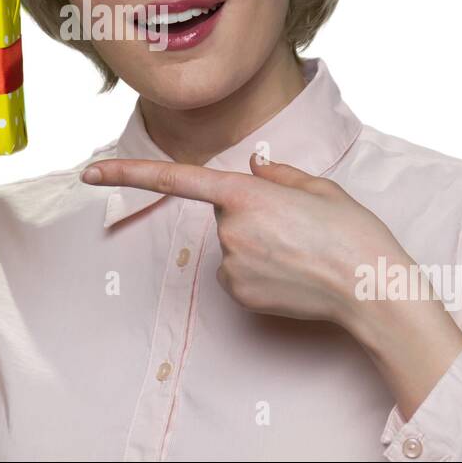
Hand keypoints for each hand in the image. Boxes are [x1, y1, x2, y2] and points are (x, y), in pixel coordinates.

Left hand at [80, 153, 416, 337]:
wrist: (372, 289)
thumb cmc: (352, 232)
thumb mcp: (317, 187)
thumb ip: (276, 174)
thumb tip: (254, 168)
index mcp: (245, 193)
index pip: (174, 179)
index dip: (127, 174)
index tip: (89, 171)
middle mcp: (229, 229)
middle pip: (223, 211)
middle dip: (250, 212)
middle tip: (295, 224)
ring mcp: (231, 265)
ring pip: (232, 244)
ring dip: (258, 243)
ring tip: (300, 251)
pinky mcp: (238, 294)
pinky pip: (238, 272)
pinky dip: (260, 271)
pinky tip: (293, 275)